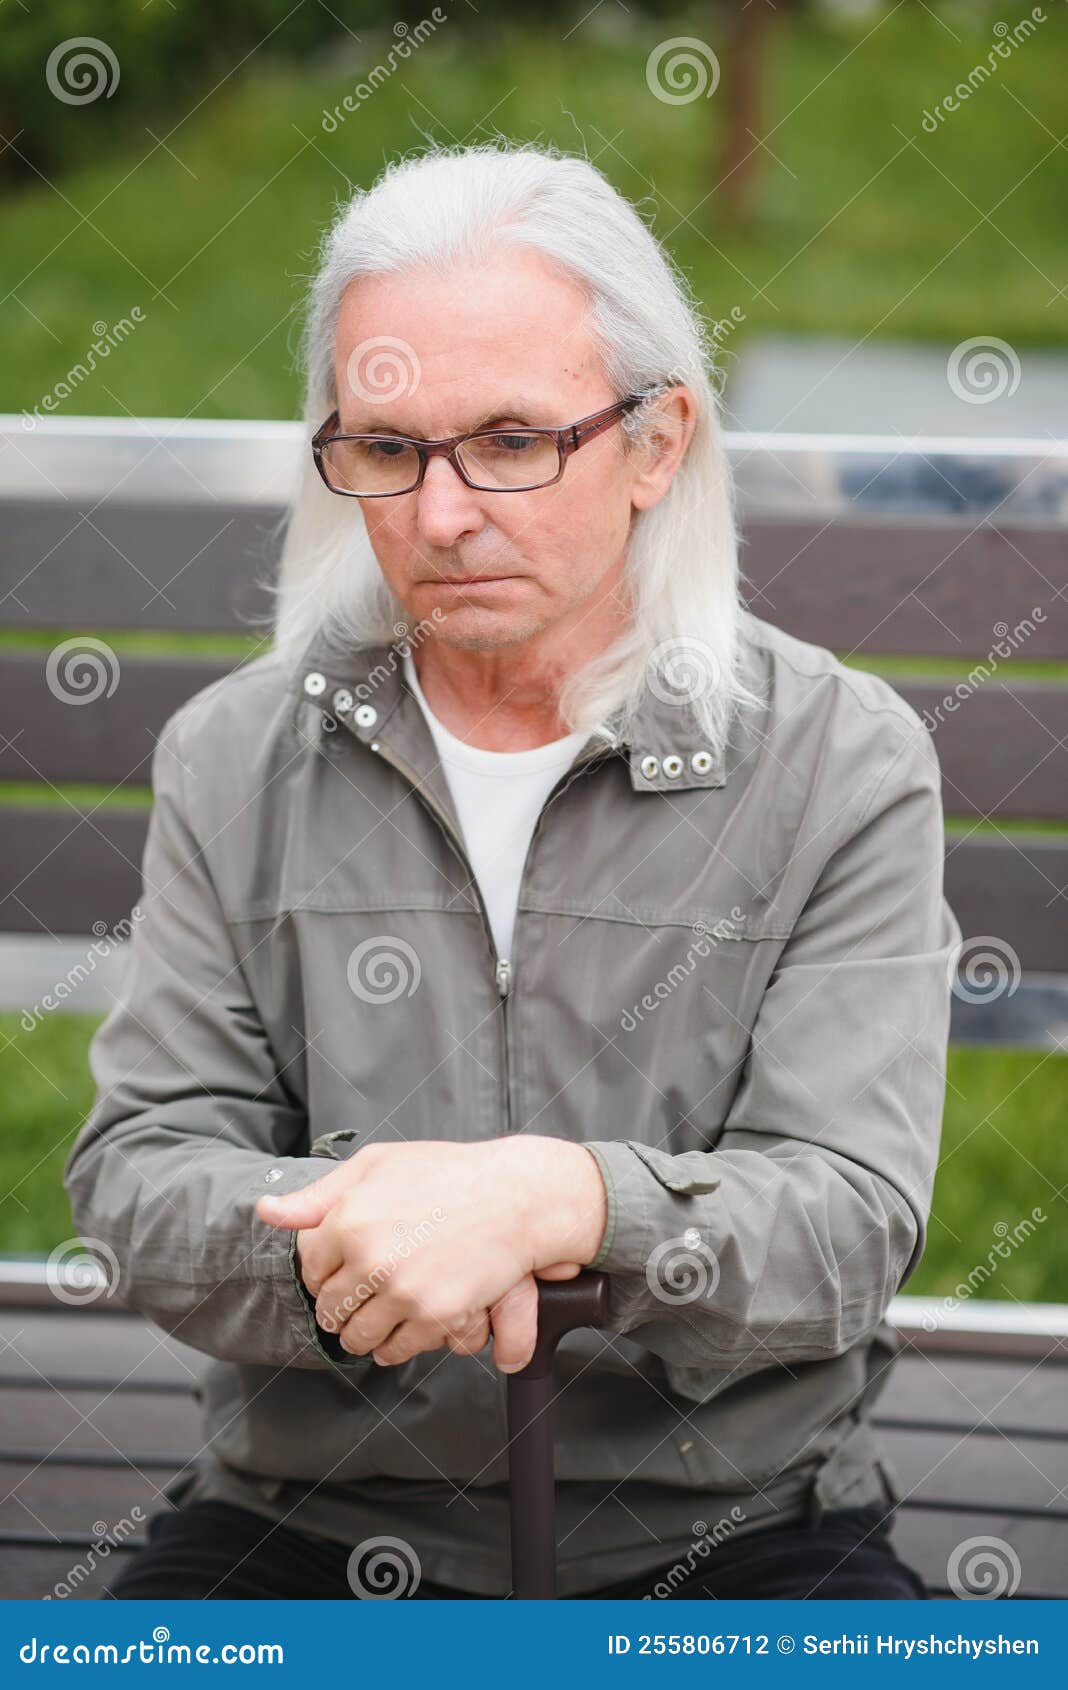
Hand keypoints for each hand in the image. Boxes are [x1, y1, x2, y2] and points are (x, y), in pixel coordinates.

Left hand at [258, 1136, 605, 1369]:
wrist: (516, 1196)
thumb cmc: (448, 1173)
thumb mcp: (377, 1166)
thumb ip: (318, 1196)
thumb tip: (267, 1211)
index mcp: (348, 1219)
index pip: (309, 1267)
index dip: (323, 1271)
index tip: (339, 1269)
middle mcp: (369, 1258)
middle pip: (329, 1309)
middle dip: (340, 1306)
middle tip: (362, 1294)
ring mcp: (402, 1291)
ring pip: (357, 1337)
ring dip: (363, 1331)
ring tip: (381, 1312)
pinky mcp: (434, 1316)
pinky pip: (396, 1350)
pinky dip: (395, 1344)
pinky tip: (406, 1323)